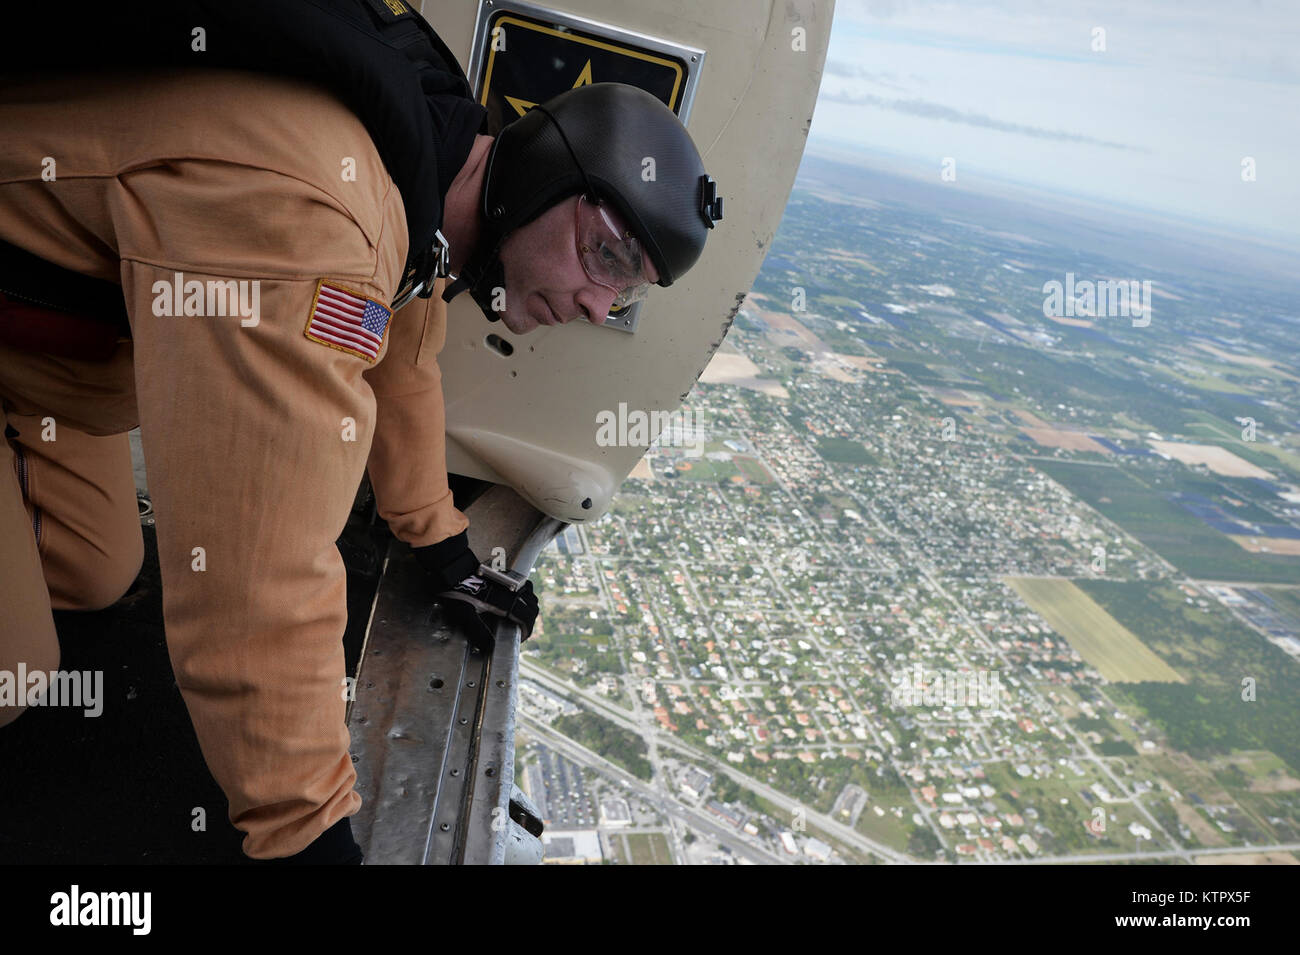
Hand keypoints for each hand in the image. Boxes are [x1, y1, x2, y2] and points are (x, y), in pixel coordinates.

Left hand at [411, 531, 538, 646]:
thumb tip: (490, 648)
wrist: (451, 567)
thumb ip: (478, 631)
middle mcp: (511, 590)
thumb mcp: (464, 614)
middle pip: (532, 607)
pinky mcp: (505, 575)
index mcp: (504, 601)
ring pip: (530, 594)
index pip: (526, 618)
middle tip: (521, 630)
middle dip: (530, 621)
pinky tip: (514, 600)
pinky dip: (525, 595)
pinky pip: (523, 585)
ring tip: (519, 617)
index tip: (521, 638)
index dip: (527, 630)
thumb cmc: (456, 590)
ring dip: (529, 607)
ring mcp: (509, 580)